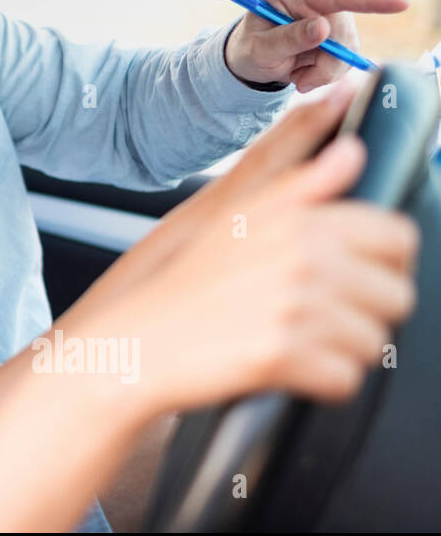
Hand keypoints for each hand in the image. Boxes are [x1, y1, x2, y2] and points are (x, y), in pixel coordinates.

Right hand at [68, 81, 418, 413]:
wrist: (137, 343)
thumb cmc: (183, 285)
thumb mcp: (236, 217)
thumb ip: (302, 182)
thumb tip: (351, 151)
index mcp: (296, 218)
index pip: (397, 236)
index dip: (381, 263)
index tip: (352, 276)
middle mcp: (300, 256)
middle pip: (396, 295)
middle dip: (364, 313)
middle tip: (313, 315)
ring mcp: (292, 306)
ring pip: (374, 342)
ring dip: (340, 351)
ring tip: (291, 339)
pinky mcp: (282, 354)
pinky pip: (346, 381)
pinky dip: (320, 383)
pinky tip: (285, 367)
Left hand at [223, 0, 407, 91]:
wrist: (251, 59)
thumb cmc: (250, 48)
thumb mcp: (261, 48)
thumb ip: (289, 38)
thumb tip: (323, 27)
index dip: (369, 0)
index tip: (400, 5)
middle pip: (343, 31)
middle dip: (325, 63)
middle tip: (301, 82)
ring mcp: (331, 12)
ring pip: (348, 49)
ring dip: (324, 71)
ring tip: (298, 76)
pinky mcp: (340, 31)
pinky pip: (347, 59)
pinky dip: (327, 73)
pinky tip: (306, 73)